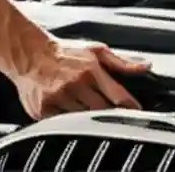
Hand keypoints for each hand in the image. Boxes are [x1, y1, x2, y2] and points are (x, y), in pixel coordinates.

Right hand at [10, 36, 150, 120]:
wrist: (29, 54)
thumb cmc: (65, 53)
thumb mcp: (96, 51)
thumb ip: (122, 62)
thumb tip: (146, 66)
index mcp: (90, 70)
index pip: (117, 96)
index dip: (130, 106)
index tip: (137, 111)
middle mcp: (74, 84)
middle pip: (102, 111)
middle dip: (111, 113)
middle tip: (114, 113)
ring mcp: (58, 98)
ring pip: (83, 120)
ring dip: (90, 118)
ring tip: (90, 109)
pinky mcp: (43, 110)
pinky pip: (62, 124)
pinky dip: (69, 122)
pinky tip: (71, 112)